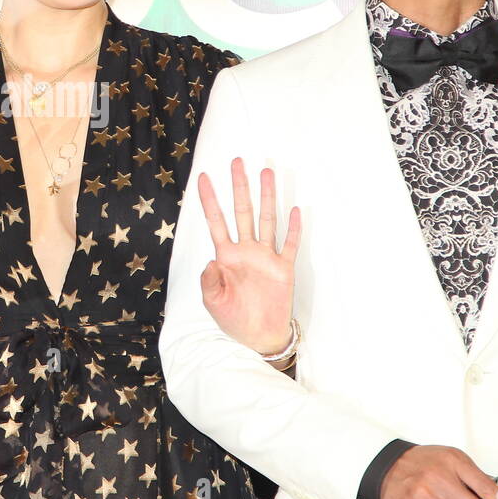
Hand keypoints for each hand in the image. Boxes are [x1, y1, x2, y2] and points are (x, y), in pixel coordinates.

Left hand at [197, 158, 301, 356]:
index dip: (209, 200)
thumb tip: (211, 261)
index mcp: (226, 256)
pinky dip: (293, 227)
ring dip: (267, 196)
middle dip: (239, 186)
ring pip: (266, 219)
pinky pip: (289, 244)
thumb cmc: (233, 318)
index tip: (203, 177)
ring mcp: (265, 257)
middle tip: (237, 162)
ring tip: (267, 172)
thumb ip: (209, 280)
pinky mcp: (283, 268)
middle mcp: (246, 250)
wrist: (258, 336)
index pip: (216, 221)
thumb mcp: (212, 301)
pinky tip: (294, 209)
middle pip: (242, 211)